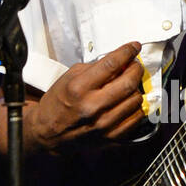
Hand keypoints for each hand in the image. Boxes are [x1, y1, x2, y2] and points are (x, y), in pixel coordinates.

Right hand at [31, 42, 146, 150]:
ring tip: (128, 86)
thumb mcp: (69, 78)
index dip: (127, 52)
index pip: (111, 64)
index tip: (133, 47)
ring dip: (136, 89)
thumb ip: (94, 68)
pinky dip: (135, 107)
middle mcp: (92, 107)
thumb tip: (119, 61)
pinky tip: (127, 103)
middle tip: (135, 66)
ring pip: (136, 100)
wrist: (48, 134)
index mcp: (78, 88)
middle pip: (128, 82)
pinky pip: (136, 118)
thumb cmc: (57, 104)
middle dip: (136, 69)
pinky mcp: (110, 137)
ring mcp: (103, 124)